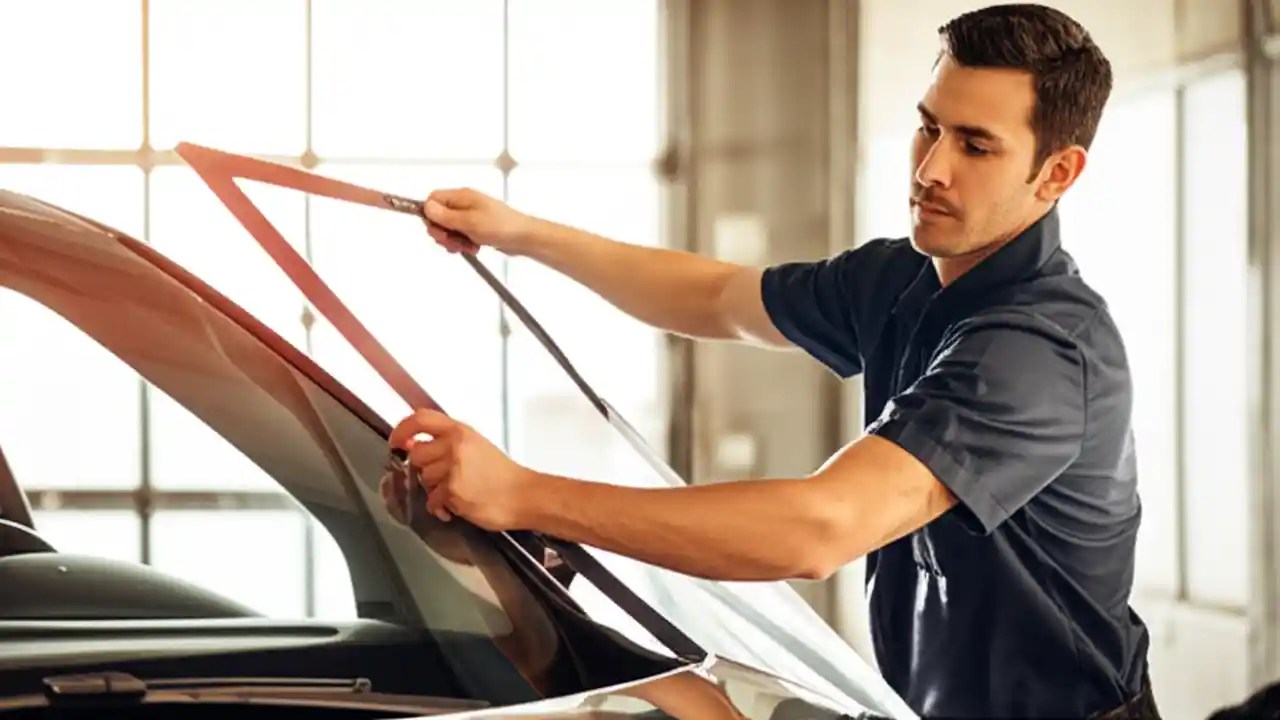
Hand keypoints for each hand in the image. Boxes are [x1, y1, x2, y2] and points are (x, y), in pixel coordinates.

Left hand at [388, 408, 536, 531]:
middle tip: (440, 476)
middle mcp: (455, 446)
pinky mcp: (453, 491)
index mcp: (461, 431)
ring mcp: (453, 468)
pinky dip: (441, 508)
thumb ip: (448, 442)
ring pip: (423, 478)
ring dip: (435, 489)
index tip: (396, 441)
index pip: (421, 418)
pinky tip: (455, 507)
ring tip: (455, 492)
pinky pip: (432, 501)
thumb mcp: (477, 446)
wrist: (524, 495)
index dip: (402, 429)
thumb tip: (414, 445)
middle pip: (417, 453)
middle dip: (423, 469)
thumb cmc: (504, 474)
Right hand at [421, 188, 540, 256]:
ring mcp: (470, 216)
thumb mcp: (469, 222)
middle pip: (438, 216)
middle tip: (454, 242)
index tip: (438, 230)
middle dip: (443, 233)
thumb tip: (425, 206)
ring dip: (454, 241)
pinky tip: (474, 248)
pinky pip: (460, 236)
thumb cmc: (499, 226)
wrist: (524, 237)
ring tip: (468, 246)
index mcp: (461, 196)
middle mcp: (464, 204)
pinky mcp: (476, 228)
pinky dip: (464, 244)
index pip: (433, 199)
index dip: (430, 216)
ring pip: (449, 229)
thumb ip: (445, 216)